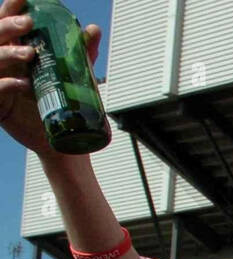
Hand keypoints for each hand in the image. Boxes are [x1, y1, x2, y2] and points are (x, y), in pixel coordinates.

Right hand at [0, 2, 101, 157]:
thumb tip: (93, 29)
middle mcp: (4, 63)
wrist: (61, 141)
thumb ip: (81, 52)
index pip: (8, 22)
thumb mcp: (73, 74)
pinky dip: (8, 84)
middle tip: (28, 22)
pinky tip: (23, 84)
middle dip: (8, 25)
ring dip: (8, 52)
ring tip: (29, 53)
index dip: (11, 8)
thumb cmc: (62, 103)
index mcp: (16, 49)